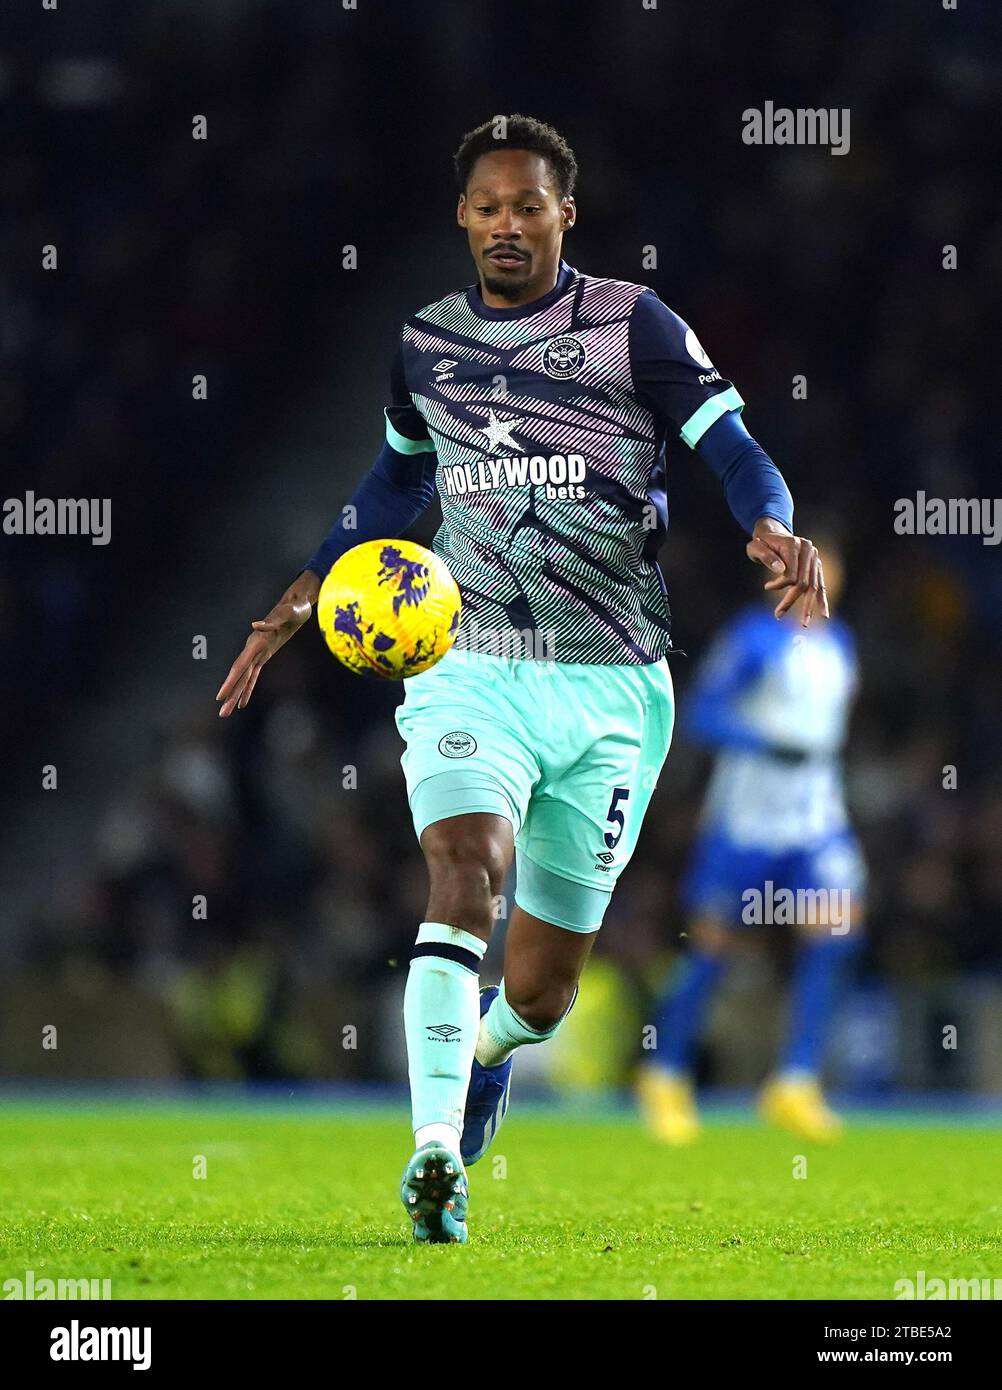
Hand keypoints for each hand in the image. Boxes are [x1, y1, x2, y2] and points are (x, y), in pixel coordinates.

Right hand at [216, 577, 317, 716]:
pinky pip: (253, 676)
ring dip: (235, 695)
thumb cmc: (295, 608)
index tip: (221, 696)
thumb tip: (255, 625)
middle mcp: (253, 648)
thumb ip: (272, 621)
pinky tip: (242, 703)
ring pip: (243, 678)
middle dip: (229, 695)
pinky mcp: (264, 655)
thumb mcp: (288, 613)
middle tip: (221, 713)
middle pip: (238, 675)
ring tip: (226, 712)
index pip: (240, 665)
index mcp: (257, 642)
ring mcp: (258, 652)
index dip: (230, 681)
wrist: (297, 604)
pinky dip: (248, 689)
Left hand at [746, 518, 828, 625]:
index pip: (791, 573)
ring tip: (804, 623)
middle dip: (791, 600)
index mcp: (794, 544)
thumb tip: (781, 570)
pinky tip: (824, 614)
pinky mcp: (817, 566)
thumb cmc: (761, 543)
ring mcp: (814, 558)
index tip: (767, 586)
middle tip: (779, 615)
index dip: (780, 584)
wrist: (772, 534)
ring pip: (813, 586)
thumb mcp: (756, 547)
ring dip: (808, 606)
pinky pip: (820, 585)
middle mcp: (808, 550)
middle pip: (804, 582)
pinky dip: (822, 600)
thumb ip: (766, 557)